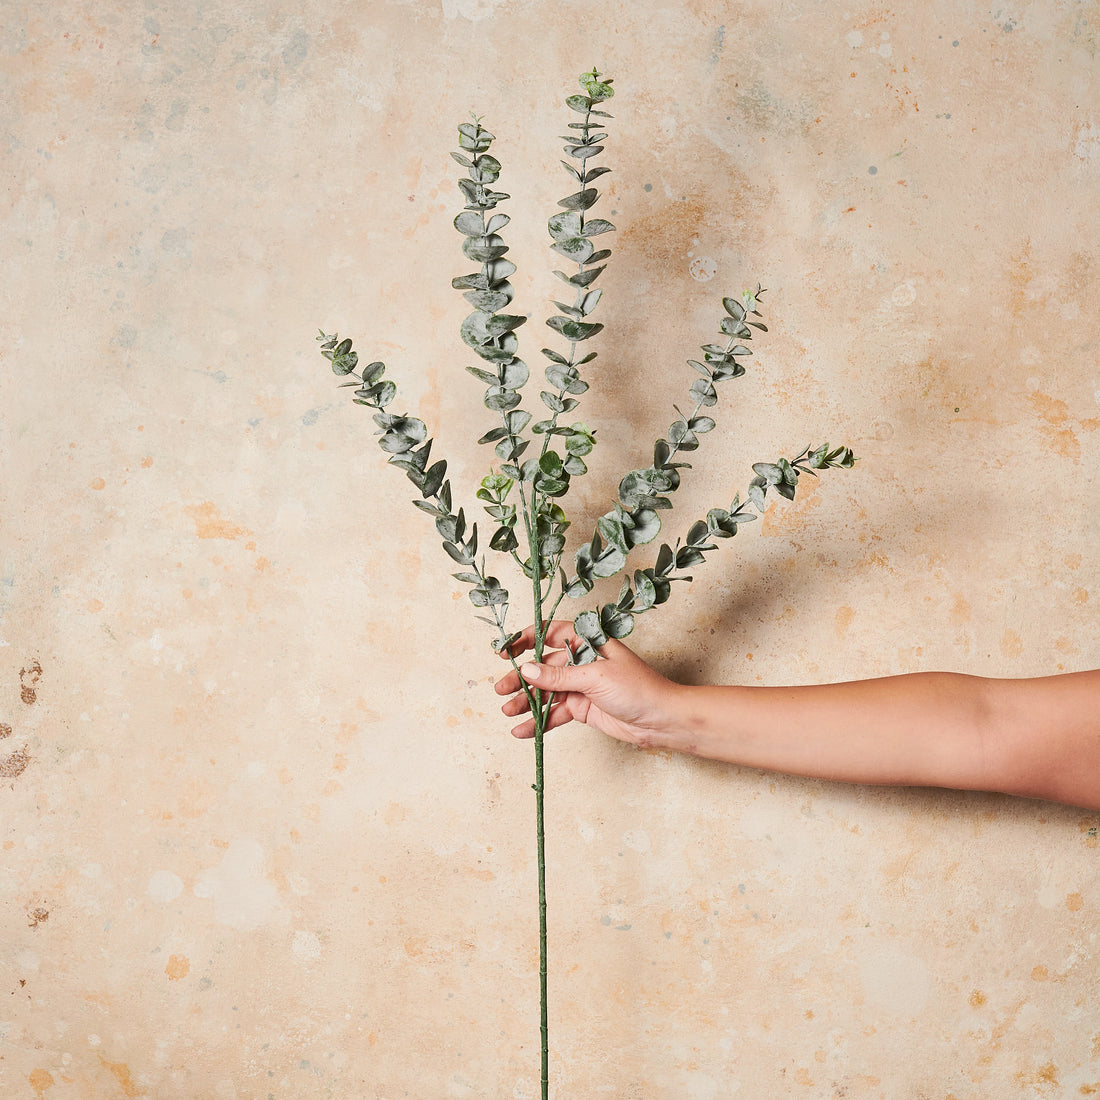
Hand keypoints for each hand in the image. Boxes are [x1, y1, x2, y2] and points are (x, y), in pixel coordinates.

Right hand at [495, 621, 687, 748]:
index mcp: (588, 642)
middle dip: (521, 677)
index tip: (507, 651)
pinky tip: (522, 730)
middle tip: (501, 688)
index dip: (527, 639)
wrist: (661, 720)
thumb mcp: (595, 678)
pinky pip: (554, 713)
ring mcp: (581, 685)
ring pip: (546, 691)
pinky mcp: (582, 708)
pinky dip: (538, 721)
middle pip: (543, 665)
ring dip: (526, 701)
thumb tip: (527, 669)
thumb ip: (559, 676)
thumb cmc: (638, 688)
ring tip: (508, 711)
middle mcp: (582, 661)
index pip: (551, 633)